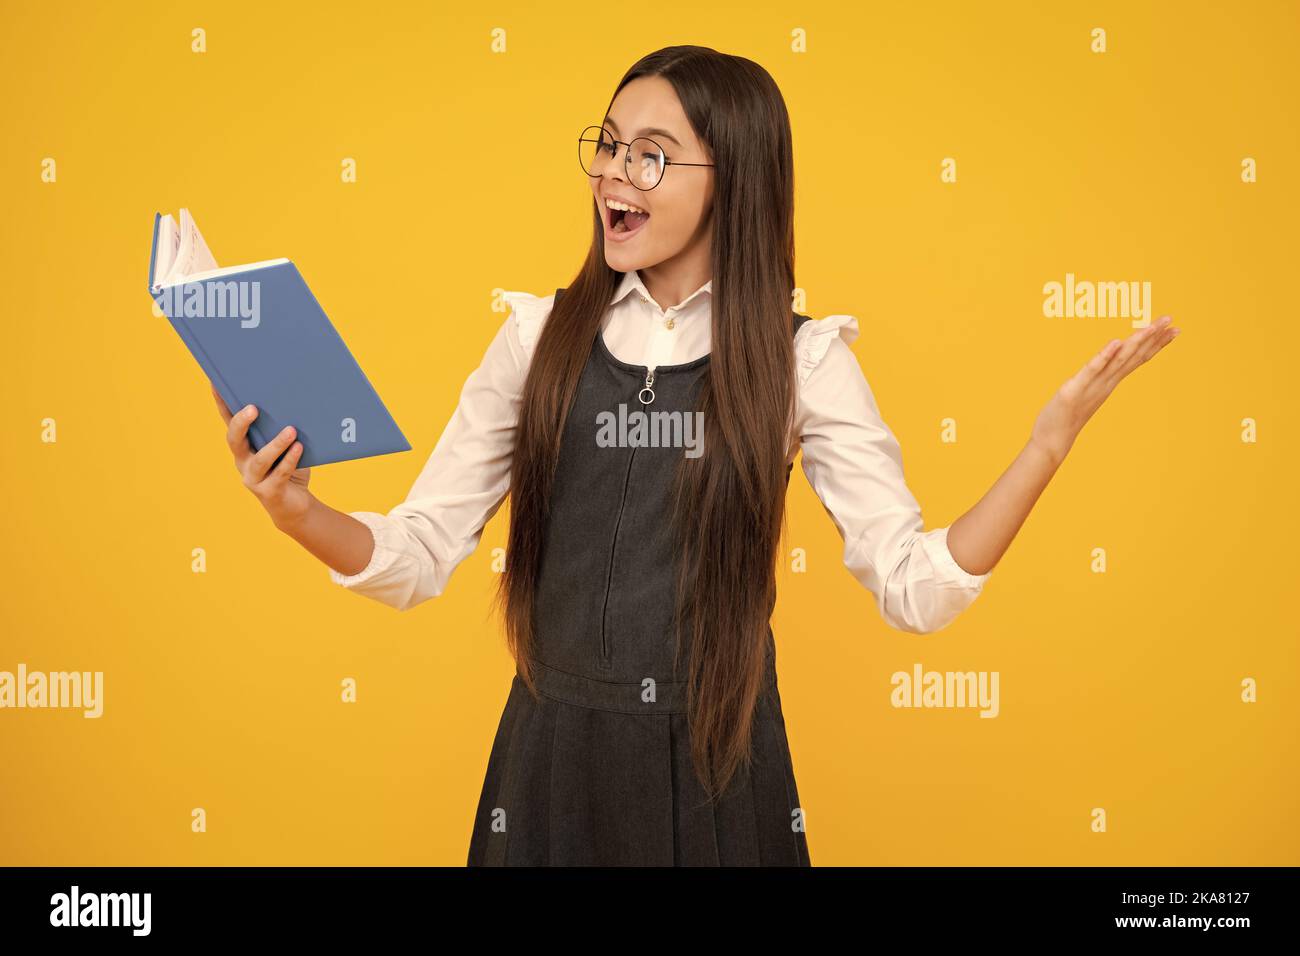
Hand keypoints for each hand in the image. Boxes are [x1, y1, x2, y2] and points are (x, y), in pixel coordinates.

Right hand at [212, 385, 313, 529]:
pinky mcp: (269, 492)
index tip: (216, 381)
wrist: (295, 504)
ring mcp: (253, 478)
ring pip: (260, 459)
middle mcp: (242, 461)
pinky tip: (299, 448)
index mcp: (243, 446)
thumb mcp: (285, 445)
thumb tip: (295, 398)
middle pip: (234, 439)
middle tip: (253, 408)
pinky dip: (289, 460)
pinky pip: (279, 474)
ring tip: (291, 430)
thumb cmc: (289, 467)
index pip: (228, 421)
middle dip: (241, 423)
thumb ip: (283, 427)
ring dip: (276, 444)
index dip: (221, 403)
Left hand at [1031, 315, 1180, 464]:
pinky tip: (1115, 342)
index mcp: (1109, 381)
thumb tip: (1109, 362)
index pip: (1137, 358)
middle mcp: (1106, 383)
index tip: (1174, 329)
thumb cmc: (1067, 416)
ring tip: (1151, 326)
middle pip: (1133, 356)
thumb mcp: (1088, 391)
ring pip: (1119, 360)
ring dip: (1135, 342)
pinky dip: (1104, 356)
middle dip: (1153, 337)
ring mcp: (1092, 387)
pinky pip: (1091, 371)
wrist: (1053, 440)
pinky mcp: (1074, 391)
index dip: (1156, 343)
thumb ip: (1099, 377)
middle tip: (1172, 319)